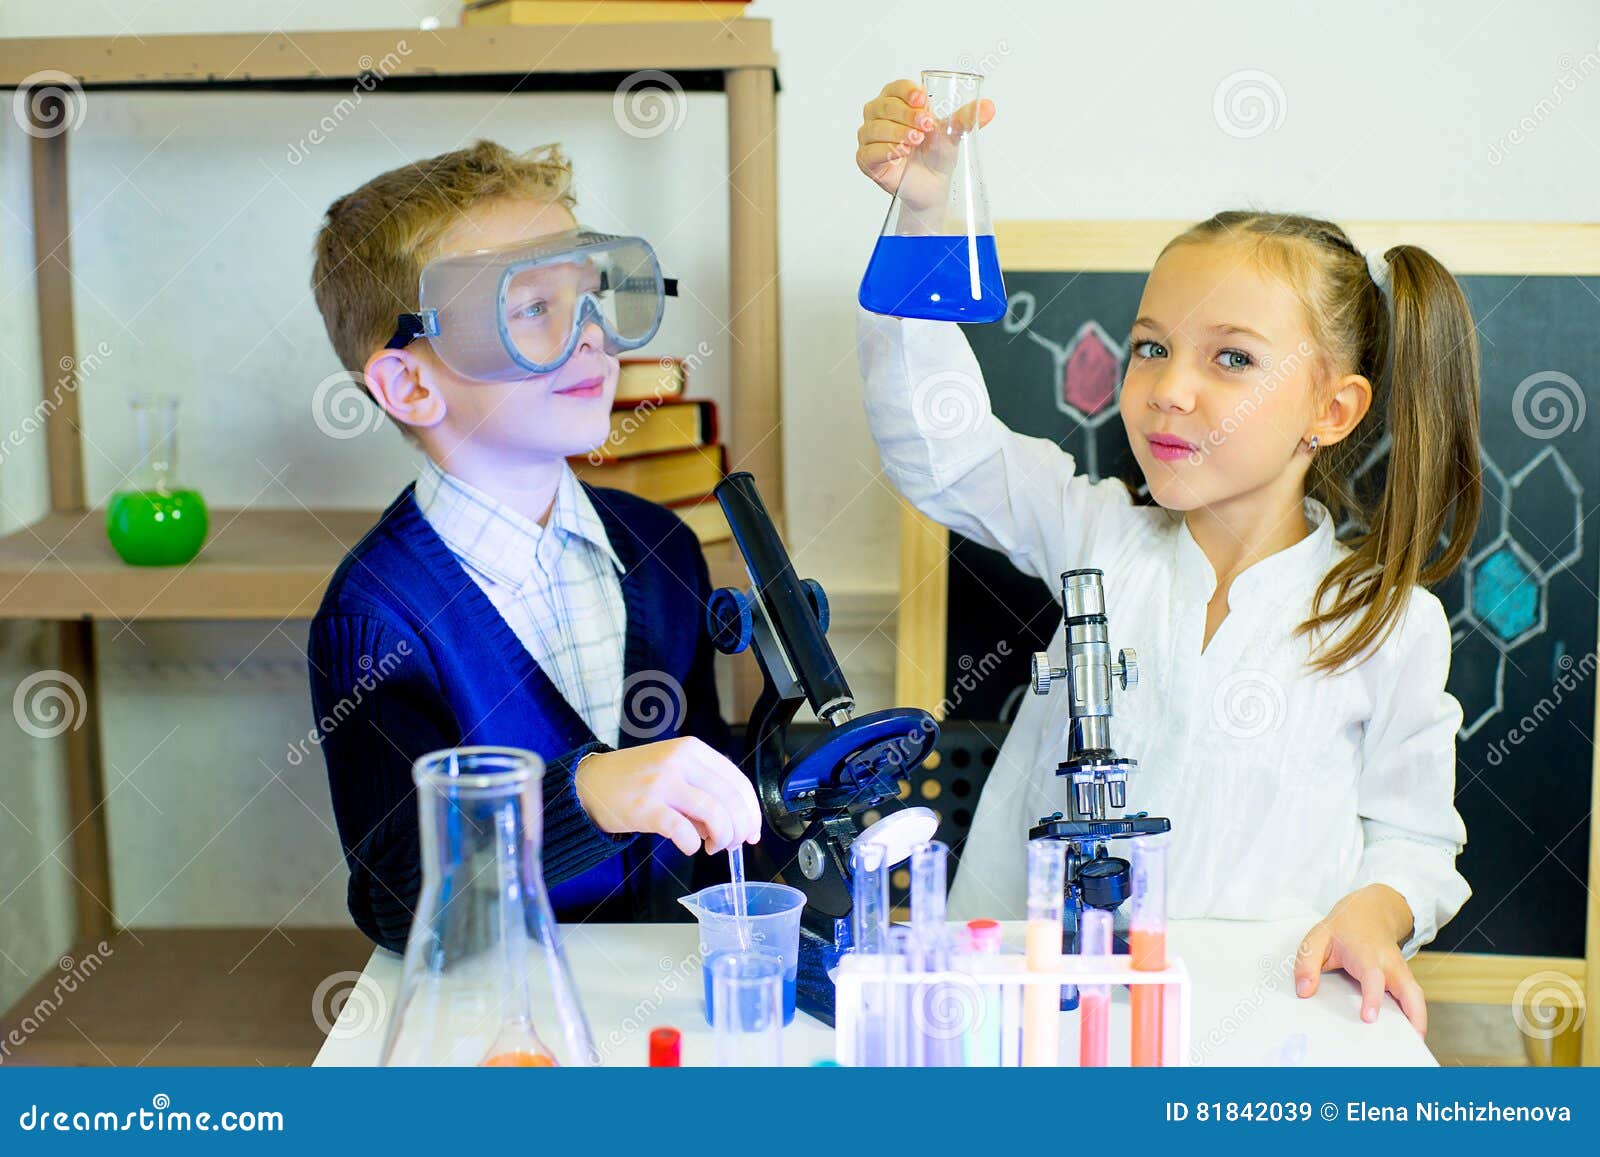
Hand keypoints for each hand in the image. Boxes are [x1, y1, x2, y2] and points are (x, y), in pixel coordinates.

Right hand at [574, 737, 761, 855]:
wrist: (591, 783)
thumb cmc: (637, 780)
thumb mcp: (676, 772)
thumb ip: (705, 792)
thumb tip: (736, 825)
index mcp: (693, 749)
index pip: (738, 781)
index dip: (752, 811)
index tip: (753, 830)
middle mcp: (680, 761)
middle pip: (731, 799)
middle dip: (741, 828)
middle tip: (735, 844)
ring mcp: (662, 783)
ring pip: (714, 814)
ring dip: (722, 837)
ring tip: (714, 847)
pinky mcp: (645, 808)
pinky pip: (682, 832)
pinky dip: (692, 845)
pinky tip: (688, 846)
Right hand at [855, 78, 994, 214]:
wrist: (933, 186)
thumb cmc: (937, 154)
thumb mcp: (953, 133)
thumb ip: (966, 118)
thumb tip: (989, 106)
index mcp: (896, 102)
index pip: (895, 88)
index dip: (906, 90)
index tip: (922, 99)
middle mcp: (878, 116)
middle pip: (883, 105)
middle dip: (905, 114)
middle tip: (926, 124)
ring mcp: (869, 138)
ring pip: (875, 127)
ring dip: (897, 132)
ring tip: (916, 139)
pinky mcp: (866, 160)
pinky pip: (869, 151)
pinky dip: (885, 149)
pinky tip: (900, 152)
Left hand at [1295, 884, 1425, 1032]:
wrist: (1369, 913)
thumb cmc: (1342, 929)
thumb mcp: (1317, 938)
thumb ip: (1306, 963)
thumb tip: (1304, 992)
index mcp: (1367, 954)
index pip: (1373, 977)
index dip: (1372, 997)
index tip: (1369, 1018)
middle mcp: (1389, 965)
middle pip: (1409, 990)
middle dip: (1413, 1014)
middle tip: (1409, 1041)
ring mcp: (1401, 973)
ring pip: (1417, 996)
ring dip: (1419, 1019)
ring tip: (1413, 1046)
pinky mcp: (1404, 980)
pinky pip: (1414, 999)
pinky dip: (1416, 1016)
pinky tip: (1409, 1035)